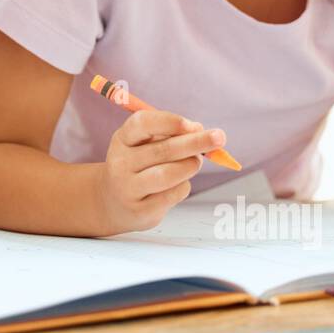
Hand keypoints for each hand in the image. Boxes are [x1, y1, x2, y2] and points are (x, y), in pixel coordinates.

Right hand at [96, 110, 223, 233]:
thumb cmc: (139, 166)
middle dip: (195, 142)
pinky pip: (172, 195)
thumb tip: (199, 130)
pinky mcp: (140, 210)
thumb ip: (170, 135)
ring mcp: (127, 188)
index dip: (169, 122)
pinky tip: (180, 183)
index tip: (194, 124)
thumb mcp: (145, 144)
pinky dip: (183, 186)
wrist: (114, 202)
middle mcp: (120, 162)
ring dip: (190, 166)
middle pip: (162, 149)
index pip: (142, 124)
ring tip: (196, 162)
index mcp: (122, 139)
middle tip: (219, 138)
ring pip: (167, 174)